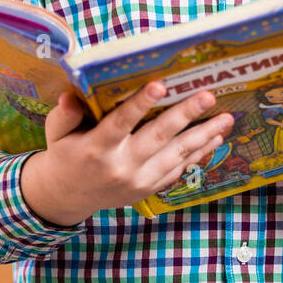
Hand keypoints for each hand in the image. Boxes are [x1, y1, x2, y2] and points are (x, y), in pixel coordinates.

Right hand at [19, 82, 235, 226]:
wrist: (68, 197)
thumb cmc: (65, 155)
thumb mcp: (56, 134)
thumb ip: (64, 114)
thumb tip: (71, 96)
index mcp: (97, 148)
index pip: (121, 123)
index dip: (140, 104)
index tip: (160, 84)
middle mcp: (121, 166)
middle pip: (158, 137)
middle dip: (186, 114)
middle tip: (208, 95)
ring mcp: (138, 181)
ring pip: (177, 155)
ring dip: (204, 135)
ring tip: (226, 118)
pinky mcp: (149, 189)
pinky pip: (179, 170)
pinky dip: (199, 154)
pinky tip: (215, 137)